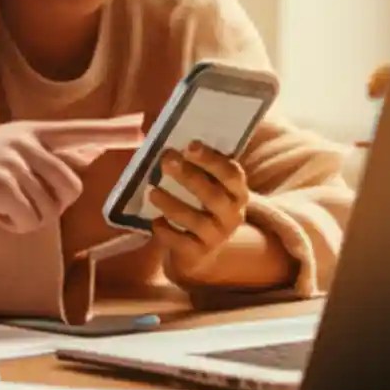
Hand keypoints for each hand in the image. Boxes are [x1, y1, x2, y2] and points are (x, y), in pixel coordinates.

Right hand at [0, 114, 143, 232]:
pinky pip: (30, 221)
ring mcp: (17, 161)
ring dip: (27, 216)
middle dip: (49, 205)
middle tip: (11, 202)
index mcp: (28, 131)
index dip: (113, 132)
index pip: (80, 130)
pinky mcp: (6, 185)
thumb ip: (45, 158)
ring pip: (52, 208)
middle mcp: (27, 141)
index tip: (142, 127)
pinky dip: (10, 226)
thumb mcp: (4, 156)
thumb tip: (86, 157)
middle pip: (73, 186)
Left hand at [149, 141, 250, 282]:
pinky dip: (166, 231)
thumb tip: (165, 135)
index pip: (232, 174)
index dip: (212, 160)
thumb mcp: (207, 186)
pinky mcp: (198, 254)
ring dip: (172, 203)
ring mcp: (216, 236)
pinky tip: (155, 222)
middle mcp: (232, 215)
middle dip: (189, 176)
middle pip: (213, 195)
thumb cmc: (201, 207)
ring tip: (152, 191)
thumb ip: (196, 165)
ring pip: (195, 220)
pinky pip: (181, 242)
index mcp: (237, 192)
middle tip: (166, 161)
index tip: (190, 145)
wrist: (202, 252)